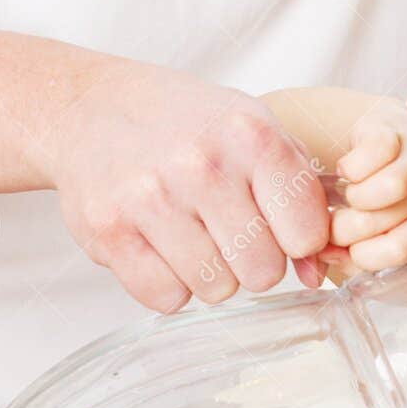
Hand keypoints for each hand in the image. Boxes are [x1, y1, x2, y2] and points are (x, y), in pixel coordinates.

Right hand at [46, 62, 330, 311]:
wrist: (89, 107)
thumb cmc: (185, 124)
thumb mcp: (254, 134)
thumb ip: (299, 198)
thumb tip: (317, 273)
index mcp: (251, 135)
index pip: (306, 234)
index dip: (295, 240)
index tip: (274, 224)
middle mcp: (201, 164)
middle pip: (262, 272)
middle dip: (251, 262)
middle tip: (225, 231)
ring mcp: (150, 198)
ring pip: (216, 289)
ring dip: (208, 274)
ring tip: (189, 233)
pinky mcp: (108, 230)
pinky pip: (166, 299)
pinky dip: (167, 284)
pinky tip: (158, 246)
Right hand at [319, 100, 406, 279]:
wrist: (378, 139)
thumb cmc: (371, 198)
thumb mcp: (365, 235)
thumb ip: (344, 258)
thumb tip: (320, 264)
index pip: (398, 251)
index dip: (360, 255)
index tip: (344, 249)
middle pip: (385, 222)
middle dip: (344, 229)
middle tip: (333, 221)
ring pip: (391, 188)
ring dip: (354, 196)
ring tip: (346, 196)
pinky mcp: (398, 131)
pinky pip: (377, 153)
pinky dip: (351, 166)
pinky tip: (347, 170)